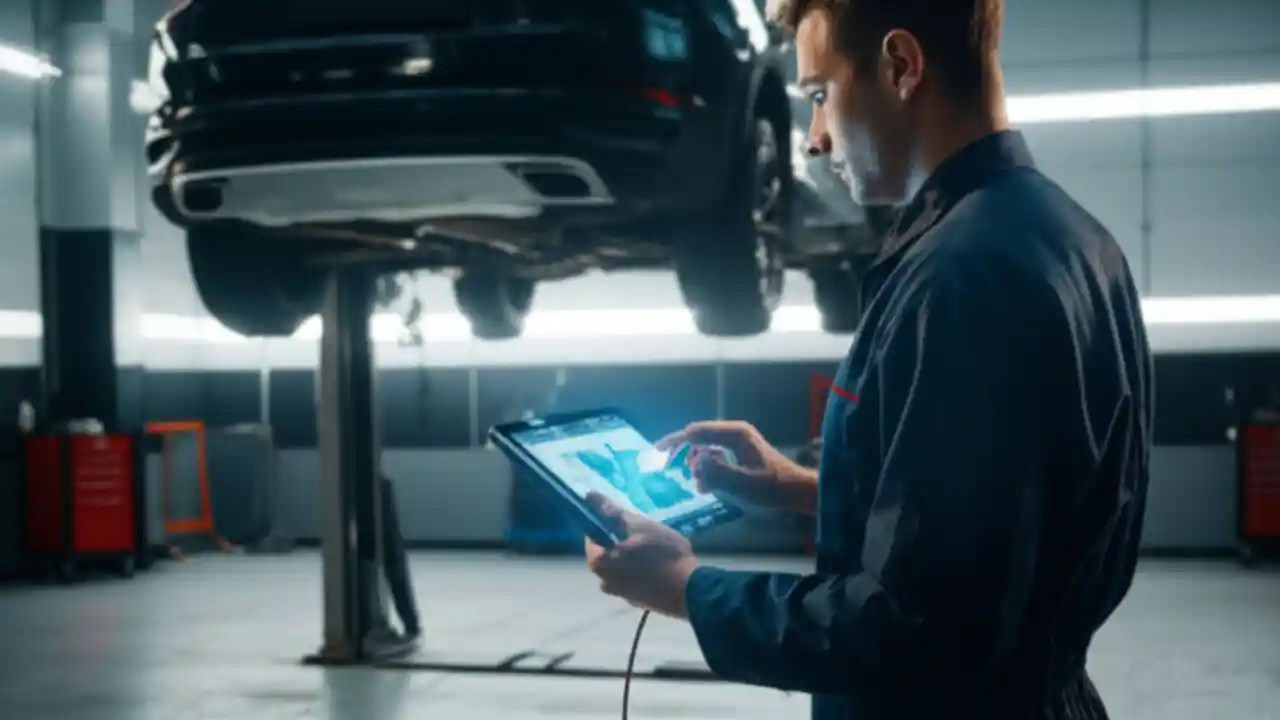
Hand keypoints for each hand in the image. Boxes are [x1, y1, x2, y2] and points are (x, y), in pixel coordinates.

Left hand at [584, 493, 699, 618]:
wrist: (690, 590)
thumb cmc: (662, 554)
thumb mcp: (639, 525)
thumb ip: (613, 512)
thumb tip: (589, 495)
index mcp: (598, 562)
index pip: (593, 535)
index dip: (608, 523)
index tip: (627, 520)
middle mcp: (603, 581)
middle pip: (607, 552)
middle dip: (622, 540)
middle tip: (645, 533)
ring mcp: (620, 594)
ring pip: (621, 566)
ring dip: (632, 556)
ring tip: (655, 549)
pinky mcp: (636, 601)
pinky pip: (633, 580)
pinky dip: (640, 572)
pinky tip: (659, 566)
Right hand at [656, 420, 817, 514]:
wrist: (795, 490)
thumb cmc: (773, 487)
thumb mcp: (744, 484)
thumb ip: (717, 473)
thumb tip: (695, 464)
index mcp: (735, 434)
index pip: (697, 431)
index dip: (675, 440)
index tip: (658, 449)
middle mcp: (734, 432)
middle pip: (698, 436)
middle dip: (684, 454)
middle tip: (671, 469)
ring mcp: (736, 441)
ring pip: (705, 448)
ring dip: (697, 466)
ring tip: (700, 485)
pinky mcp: (737, 452)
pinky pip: (714, 456)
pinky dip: (707, 469)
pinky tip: (706, 486)